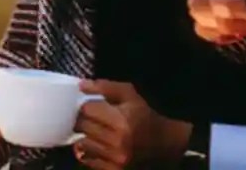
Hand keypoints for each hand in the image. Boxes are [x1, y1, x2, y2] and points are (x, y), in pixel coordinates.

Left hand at [72, 80, 189, 168]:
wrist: (164, 144)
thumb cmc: (144, 116)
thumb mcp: (129, 95)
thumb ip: (105, 87)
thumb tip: (81, 85)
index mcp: (122, 119)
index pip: (87, 109)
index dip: (87, 106)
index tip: (93, 107)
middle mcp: (118, 141)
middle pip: (82, 126)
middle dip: (84, 120)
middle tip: (93, 119)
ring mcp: (115, 158)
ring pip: (82, 143)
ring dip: (86, 136)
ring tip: (97, 132)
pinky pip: (87, 160)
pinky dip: (89, 152)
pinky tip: (99, 146)